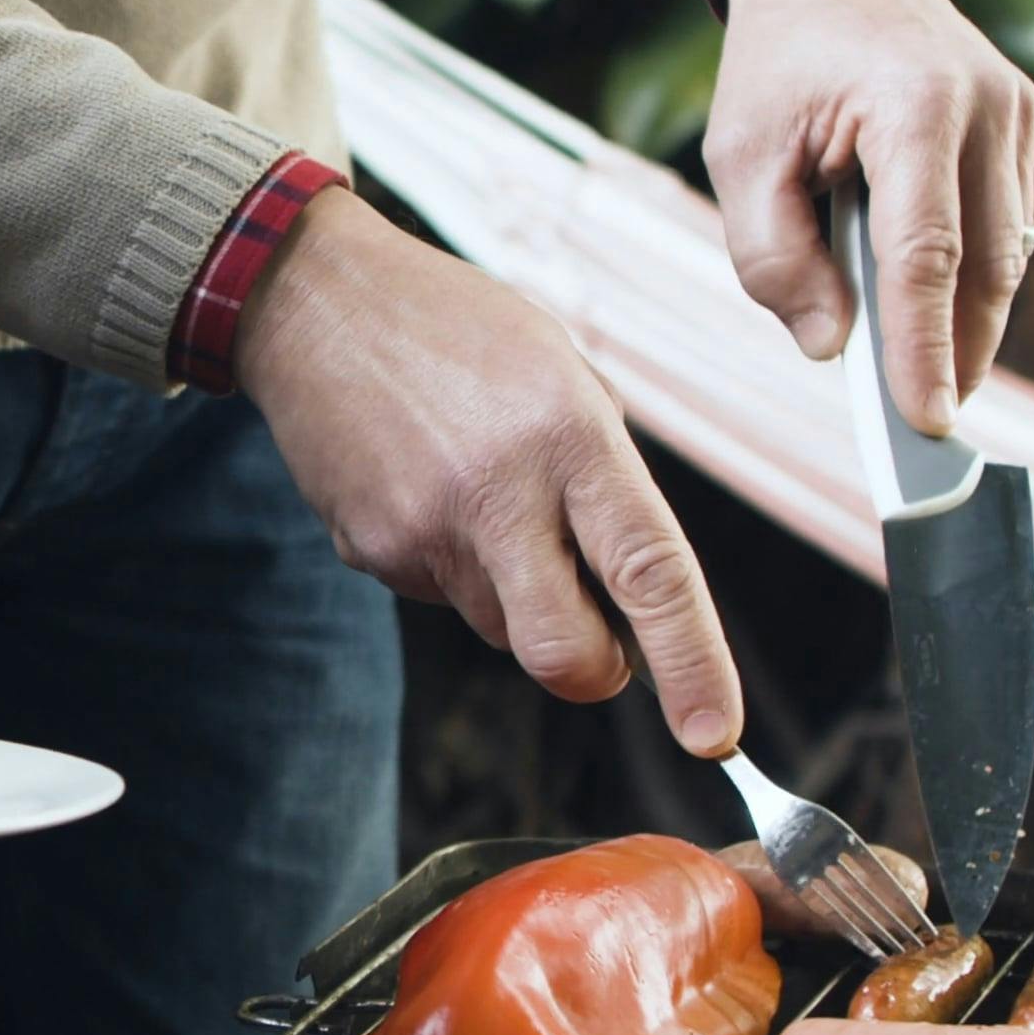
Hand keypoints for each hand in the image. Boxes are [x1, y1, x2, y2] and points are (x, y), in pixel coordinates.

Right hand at [236, 191, 740, 754]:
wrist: (317, 301)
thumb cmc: (458, 332)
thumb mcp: (564, 376)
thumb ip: (605, 483)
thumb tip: (630, 595)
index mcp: (569, 436)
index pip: (648, 572)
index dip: (692, 663)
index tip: (716, 732)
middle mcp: (497, 492)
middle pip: (563, 654)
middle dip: (593, 674)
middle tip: (602, 650)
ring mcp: (424, 529)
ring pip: (502, 628)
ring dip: (516, 597)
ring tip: (485, 498)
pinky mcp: (369, 549)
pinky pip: (438, 596)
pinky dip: (450, 565)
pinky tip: (429, 490)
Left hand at [704, 0, 1033, 434]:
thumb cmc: (778, 61)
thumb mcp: (741, 158)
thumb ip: (774, 259)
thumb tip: (834, 345)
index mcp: (915, 106)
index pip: (927, 258)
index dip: (926, 350)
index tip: (928, 423)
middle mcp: (987, 106)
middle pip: (986, 269)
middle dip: (956, 354)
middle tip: (924, 428)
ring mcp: (1019, 111)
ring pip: (1007, 254)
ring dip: (963, 317)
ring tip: (917, 367)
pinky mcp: (1028, 120)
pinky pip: (1007, 220)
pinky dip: (970, 267)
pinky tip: (926, 287)